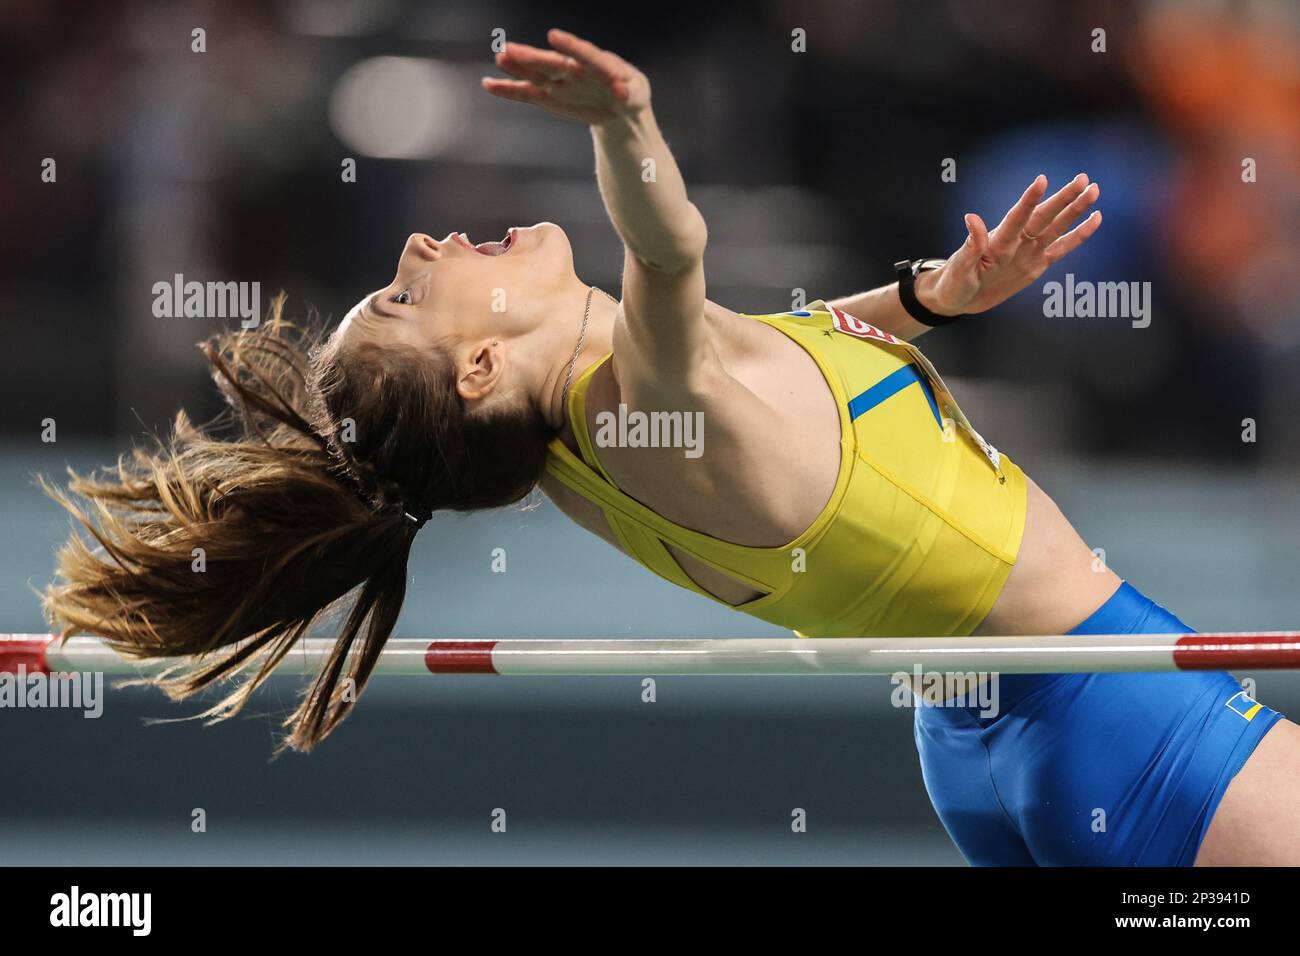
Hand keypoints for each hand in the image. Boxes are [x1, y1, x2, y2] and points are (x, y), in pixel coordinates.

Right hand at [481, 28, 650, 126]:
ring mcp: (559, 82)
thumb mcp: (638, 95)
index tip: (553, 36)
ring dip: (518, 68)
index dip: (570, 45)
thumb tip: (623, 93)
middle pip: (552, 63)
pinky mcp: (549, 97)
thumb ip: (631, 94)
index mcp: (599, 64)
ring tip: (500, 57)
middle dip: (532, 57)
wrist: (617, 108)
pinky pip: (526, 94)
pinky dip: (508, 91)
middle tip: (510, 49)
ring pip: (536, 75)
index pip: (584, 53)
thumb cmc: (631, 95)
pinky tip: (489, 85)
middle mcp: (574, 69)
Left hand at [919, 174, 1102, 316]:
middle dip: (1063, 199)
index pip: (1016, 217)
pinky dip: (1078, 236)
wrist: (958, 298)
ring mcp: (1028, 252)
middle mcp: (1016, 242)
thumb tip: (971, 217)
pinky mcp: (1036, 265)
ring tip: (1093, 190)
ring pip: (1056, 228)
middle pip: (1043, 217)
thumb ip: (970, 245)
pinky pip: (1062, 249)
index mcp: (997, 241)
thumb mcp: (959, 268)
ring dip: (1074, 210)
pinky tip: (1095, 220)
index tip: (1042, 180)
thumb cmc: (953, 282)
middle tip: (1084, 179)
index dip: (1029, 200)